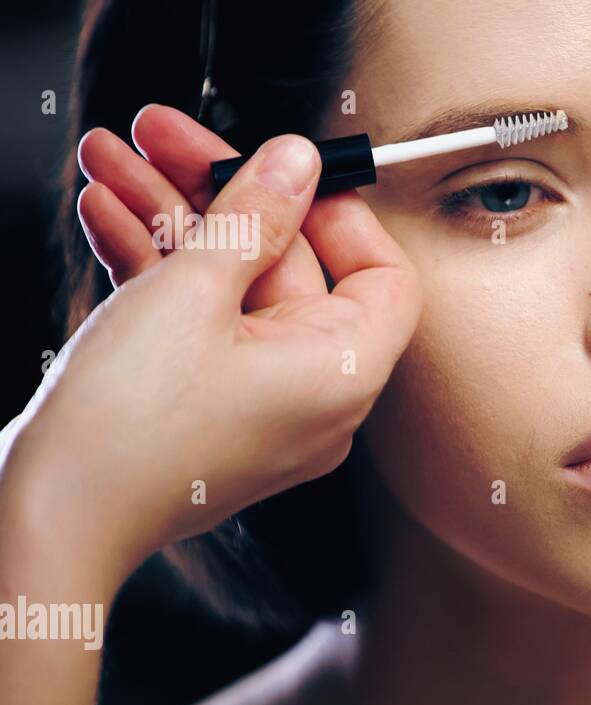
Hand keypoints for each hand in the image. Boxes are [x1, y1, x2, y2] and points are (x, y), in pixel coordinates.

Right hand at [2, 105, 420, 589]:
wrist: (46, 523)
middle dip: (217, 193)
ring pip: (230, 287)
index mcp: (344, 373)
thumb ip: (254, 215)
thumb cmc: (128, 427)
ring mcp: (260, 402)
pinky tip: (106, 212)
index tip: (280, 166)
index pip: (382, 275)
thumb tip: (298, 161)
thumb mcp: (194, 293)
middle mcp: (316, 394)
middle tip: (160, 135)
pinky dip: (158, 269)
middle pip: (289, 267)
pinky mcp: (207, 407)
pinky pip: (200, 323)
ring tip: (111, 158)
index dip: (335, 211)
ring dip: (171, 219)